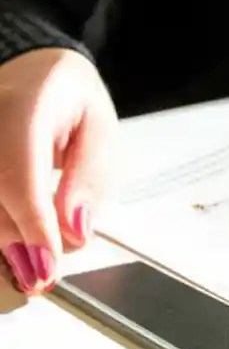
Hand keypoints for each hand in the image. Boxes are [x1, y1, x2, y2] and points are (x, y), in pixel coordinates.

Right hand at [0, 48, 116, 294]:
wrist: (31, 70)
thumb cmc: (68, 100)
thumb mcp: (99, 131)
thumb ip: (89, 180)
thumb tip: (75, 230)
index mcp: (26, 105)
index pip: (19, 175)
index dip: (32, 227)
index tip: (47, 265)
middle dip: (16, 243)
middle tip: (42, 279)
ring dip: (1, 241)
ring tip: (28, 269)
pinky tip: (13, 246)